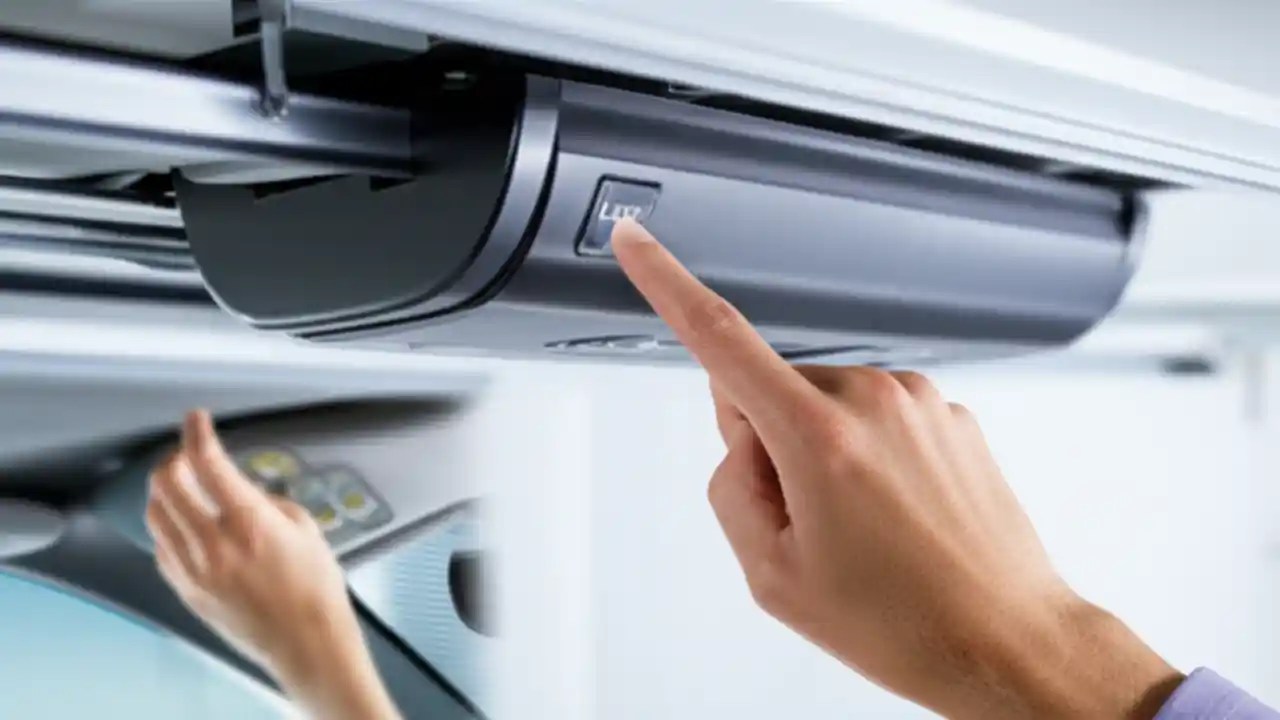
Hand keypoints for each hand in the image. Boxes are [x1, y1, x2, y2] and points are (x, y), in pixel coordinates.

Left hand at [146, 410, 399, 719]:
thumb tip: (242, 490)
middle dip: (173, 459)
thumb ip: (267, 502)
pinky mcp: (186, 590)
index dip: (197, 433)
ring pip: (154, 515)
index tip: (195, 419)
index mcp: (250, 523)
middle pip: (167, 485)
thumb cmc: (315, 589)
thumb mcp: (305, 528)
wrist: (305, 640)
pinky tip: (182, 525)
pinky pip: (161, 548)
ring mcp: (195, 570)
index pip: (208, 464)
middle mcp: (215, 545)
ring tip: (180, 486)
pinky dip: (166, 527)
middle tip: (185, 454)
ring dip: (163, 492)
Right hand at [611, 220, 1183, 719]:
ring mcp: (919, 401)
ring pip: (824, 406)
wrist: (1006, 641)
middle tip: (812, 523)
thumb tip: (742, 437)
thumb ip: (732, 487)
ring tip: (864, 529)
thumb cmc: (903, 621)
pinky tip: (895, 515)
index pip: (719, 338)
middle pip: (772, 392)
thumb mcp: (773, 575)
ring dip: (821, 453)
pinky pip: (875, 418)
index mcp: (818, 437)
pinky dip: (868, 457)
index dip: (666, 281)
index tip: (636, 239)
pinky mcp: (948, 412)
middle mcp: (873, 399)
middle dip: (770, 446)